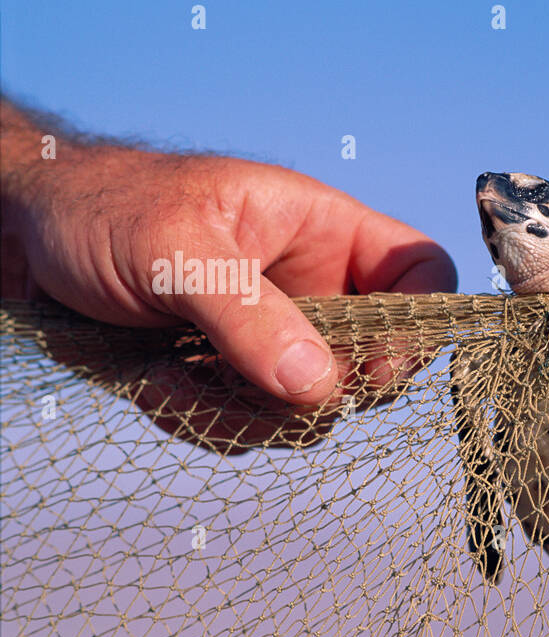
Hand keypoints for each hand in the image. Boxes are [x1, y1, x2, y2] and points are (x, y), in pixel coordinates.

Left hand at [1, 99, 455, 450]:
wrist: (16, 240)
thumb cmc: (98, 208)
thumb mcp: (176, 250)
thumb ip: (251, 318)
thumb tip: (320, 387)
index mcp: (322, 231)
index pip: (421, 274)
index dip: (419, 326)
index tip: (375, 369)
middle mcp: (313, 289)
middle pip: (374, 363)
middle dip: (313, 390)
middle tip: (255, 385)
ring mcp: (274, 339)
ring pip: (311, 410)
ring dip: (243, 412)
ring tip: (169, 374)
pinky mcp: (231, 379)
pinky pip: (252, 428)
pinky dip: (203, 420)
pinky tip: (153, 382)